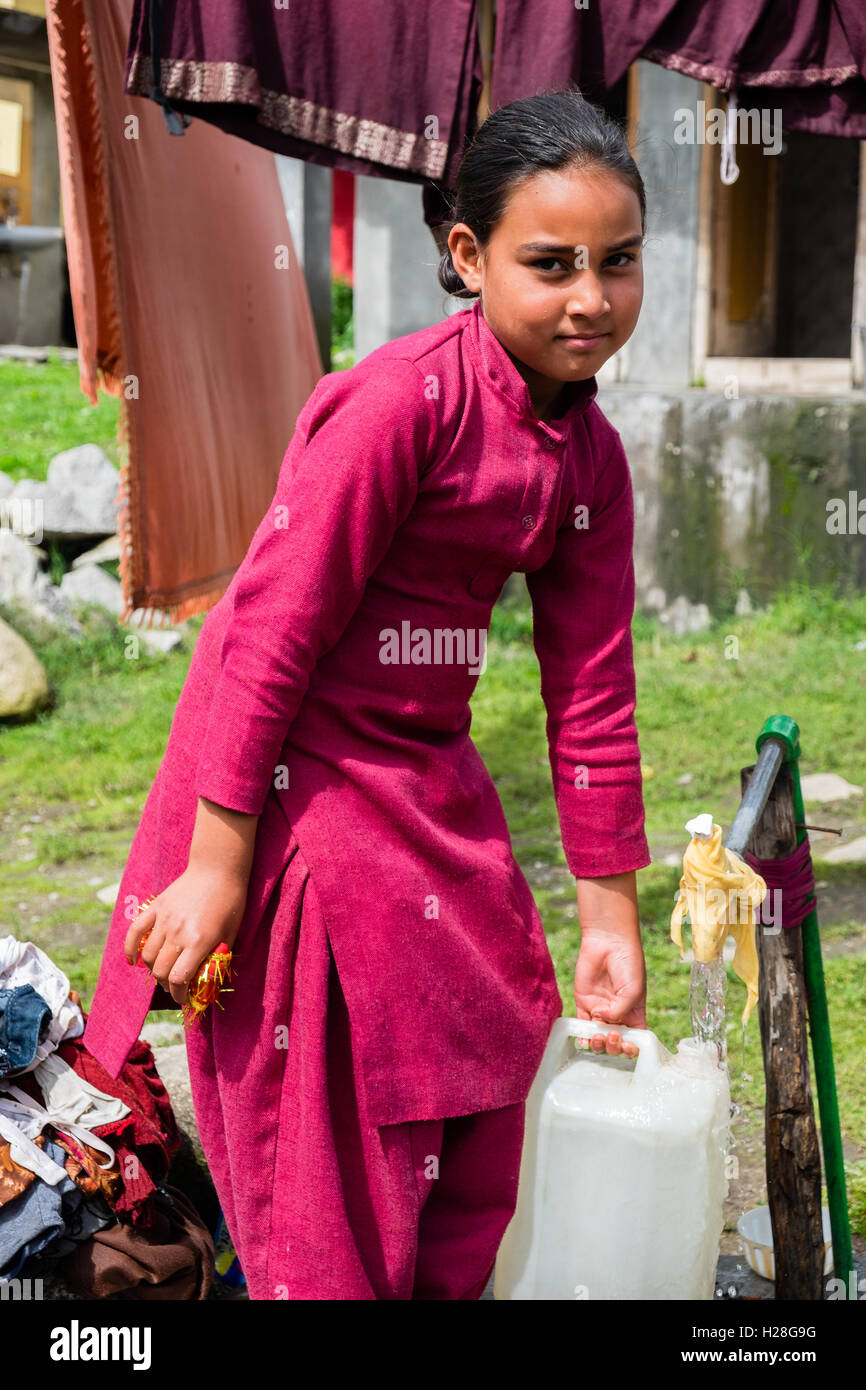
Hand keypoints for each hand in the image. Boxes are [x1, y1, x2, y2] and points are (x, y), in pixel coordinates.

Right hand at [123, 863, 248, 1006]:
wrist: (217, 868)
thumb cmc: (230, 902)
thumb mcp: (231, 934)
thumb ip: (217, 958)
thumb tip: (207, 980)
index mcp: (199, 942)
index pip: (179, 979)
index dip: (180, 995)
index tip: (185, 999)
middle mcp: (178, 933)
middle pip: (161, 971)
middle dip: (168, 986)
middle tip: (176, 987)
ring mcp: (164, 919)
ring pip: (147, 956)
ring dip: (153, 970)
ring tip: (163, 973)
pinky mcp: (156, 907)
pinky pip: (135, 932)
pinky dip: (130, 949)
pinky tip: (132, 961)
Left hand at [574, 928, 646, 1057]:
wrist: (609, 942)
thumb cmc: (628, 964)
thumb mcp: (632, 991)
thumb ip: (619, 1011)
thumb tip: (599, 1019)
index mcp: (634, 1013)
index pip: (634, 1039)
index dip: (631, 1048)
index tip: (628, 1045)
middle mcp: (617, 1014)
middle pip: (615, 1042)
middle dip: (613, 1046)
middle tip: (612, 1034)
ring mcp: (600, 1010)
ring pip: (598, 1038)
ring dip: (598, 1043)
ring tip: (599, 1035)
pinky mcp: (584, 1003)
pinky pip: (581, 1025)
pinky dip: (583, 1035)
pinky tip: (586, 1037)